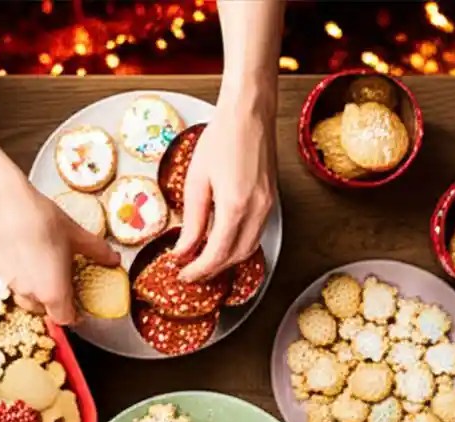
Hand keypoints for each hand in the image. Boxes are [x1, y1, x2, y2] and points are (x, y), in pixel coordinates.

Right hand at [0, 175, 118, 324]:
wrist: (4, 203)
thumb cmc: (43, 220)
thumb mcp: (76, 235)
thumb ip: (97, 251)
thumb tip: (114, 259)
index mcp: (53, 292)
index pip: (64, 318)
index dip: (73, 315)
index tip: (78, 306)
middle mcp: (30, 294)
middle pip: (43, 310)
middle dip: (53, 301)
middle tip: (61, 282)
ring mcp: (9, 283)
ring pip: (25, 296)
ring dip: (35, 289)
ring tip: (42, 267)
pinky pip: (10, 280)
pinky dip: (19, 274)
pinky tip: (23, 253)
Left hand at [172, 89, 276, 282]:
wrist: (249, 113)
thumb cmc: (222, 137)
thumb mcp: (196, 180)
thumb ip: (192, 220)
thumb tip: (184, 249)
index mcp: (236, 206)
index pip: (217, 254)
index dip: (198, 270)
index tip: (183, 274)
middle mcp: (257, 210)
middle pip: (235, 257)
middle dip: (212, 270)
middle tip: (190, 272)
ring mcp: (268, 206)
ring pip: (249, 249)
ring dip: (227, 260)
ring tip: (204, 261)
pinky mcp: (271, 200)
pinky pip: (256, 234)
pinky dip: (239, 245)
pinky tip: (223, 242)